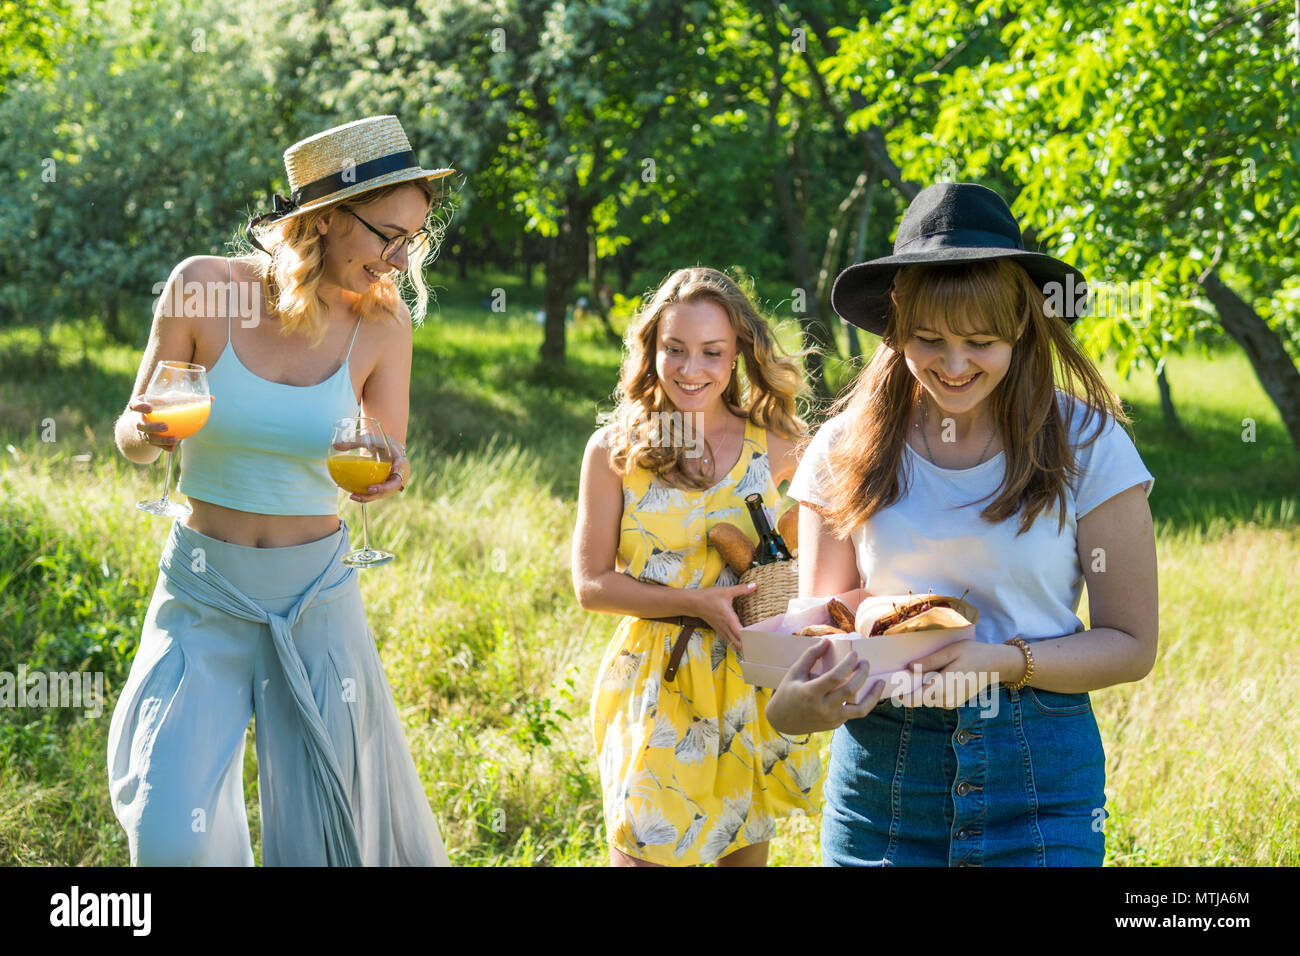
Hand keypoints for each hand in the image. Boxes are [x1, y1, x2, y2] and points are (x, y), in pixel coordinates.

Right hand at [129, 395, 178, 451]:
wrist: (146, 424)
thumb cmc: (159, 407)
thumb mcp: (164, 400)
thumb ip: (178, 398)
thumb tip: (204, 397)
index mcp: (139, 408)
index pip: (134, 405)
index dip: (139, 407)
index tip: (150, 408)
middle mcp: (139, 421)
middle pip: (141, 425)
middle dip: (152, 427)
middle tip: (165, 426)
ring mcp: (143, 433)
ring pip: (149, 438)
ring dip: (161, 440)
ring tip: (175, 439)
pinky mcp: (150, 441)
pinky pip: (157, 445)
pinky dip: (165, 447)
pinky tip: (173, 447)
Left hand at [330, 440, 409, 502]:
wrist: (387, 452)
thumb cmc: (378, 444)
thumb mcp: (368, 440)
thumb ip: (354, 442)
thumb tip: (335, 445)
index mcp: (396, 458)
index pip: (400, 462)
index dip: (398, 466)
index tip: (393, 470)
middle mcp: (396, 473)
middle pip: (393, 484)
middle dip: (382, 489)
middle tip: (369, 489)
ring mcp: (390, 482)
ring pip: (383, 493)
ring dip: (370, 497)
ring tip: (353, 496)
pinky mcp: (384, 488)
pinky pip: (375, 493)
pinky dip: (364, 495)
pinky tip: (351, 494)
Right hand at [686, 580, 757, 652]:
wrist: (694, 603)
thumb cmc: (709, 597)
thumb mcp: (726, 591)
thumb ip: (741, 589)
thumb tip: (755, 585)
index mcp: (728, 618)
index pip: (741, 632)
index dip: (750, 637)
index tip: (759, 640)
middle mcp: (725, 626)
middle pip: (738, 641)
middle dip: (747, 646)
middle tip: (759, 649)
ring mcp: (721, 629)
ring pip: (732, 643)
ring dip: (742, 647)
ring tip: (751, 652)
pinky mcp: (718, 630)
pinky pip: (728, 640)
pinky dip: (735, 644)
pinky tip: (740, 647)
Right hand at [764, 639, 884, 734]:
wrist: (782, 721)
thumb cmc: (787, 693)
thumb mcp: (794, 672)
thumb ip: (810, 656)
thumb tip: (827, 641)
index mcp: (810, 692)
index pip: (835, 677)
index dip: (848, 664)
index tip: (854, 654)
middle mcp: (822, 708)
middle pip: (850, 690)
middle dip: (862, 674)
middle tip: (865, 663)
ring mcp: (831, 719)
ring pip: (860, 709)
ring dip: (873, 694)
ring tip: (880, 682)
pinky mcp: (835, 724)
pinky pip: (854, 713)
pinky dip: (862, 702)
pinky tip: (867, 691)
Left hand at [898, 639, 1022, 708]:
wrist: (996, 665)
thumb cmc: (974, 654)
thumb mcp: (951, 651)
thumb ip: (931, 661)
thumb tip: (909, 667)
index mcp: (944, 685)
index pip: (914, 699)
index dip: (901, 695)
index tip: (893, 685)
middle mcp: (946, 699)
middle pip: (918, 699)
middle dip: (912, 687)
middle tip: (909, 670)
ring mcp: (951, 703)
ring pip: (927, 699)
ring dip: (923, 688)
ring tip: (927, 670)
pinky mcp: (954, 702)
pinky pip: (936, 698)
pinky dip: (932, 689)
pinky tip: (938, 675)